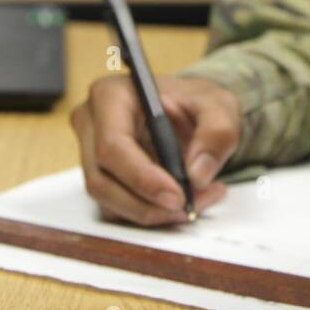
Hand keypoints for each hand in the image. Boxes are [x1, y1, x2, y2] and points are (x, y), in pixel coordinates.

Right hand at [70, 74, 240, 225]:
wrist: (190, 111)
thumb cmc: (194, 102)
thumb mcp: (218, 104)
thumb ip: (217, 132)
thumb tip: (198, 174)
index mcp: (110, 95)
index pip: (112, 145)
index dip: (141, 177)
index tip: (177, 195)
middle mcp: (91, 124)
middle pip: (101, 180)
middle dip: (147, 204)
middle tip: (189, 207)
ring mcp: (91, 153)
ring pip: (107, 201)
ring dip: (152, 213)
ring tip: (197, 200)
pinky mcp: (101, 178)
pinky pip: (117, 208)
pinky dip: (151, 214)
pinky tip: (184, 202)